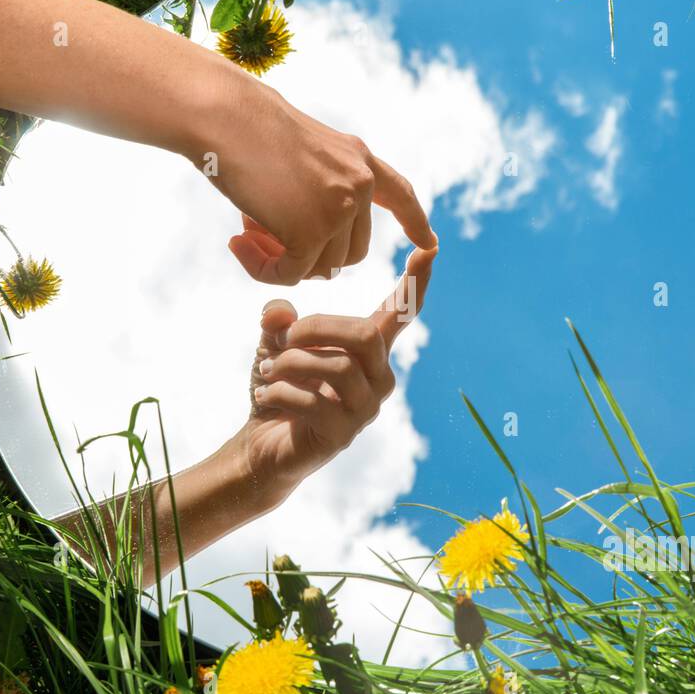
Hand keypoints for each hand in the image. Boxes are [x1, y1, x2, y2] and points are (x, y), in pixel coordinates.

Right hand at [197, 78, 437, 285]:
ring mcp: (339, 208)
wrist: (228, 116)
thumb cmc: (248, 128)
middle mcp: (359, 183)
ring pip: (322, 267)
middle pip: (352, 252)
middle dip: (312, 255)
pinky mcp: (311, 230)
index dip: (414, 221)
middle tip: (263, 238)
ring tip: (245, 234)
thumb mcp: (301, 153)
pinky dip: (263, 269)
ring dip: (282, 261)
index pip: (399, 195)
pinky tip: (237, 243)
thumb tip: (314, 242)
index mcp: (359, 159)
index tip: (430, 243)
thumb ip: (320, 188)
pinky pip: (292, 273)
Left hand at [232, 247, 435, 500]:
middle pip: (365, 335)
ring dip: (289, 363)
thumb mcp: (273, 344)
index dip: (416, 282)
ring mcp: (365, 409)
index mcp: (368, 351)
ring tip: (265, 370)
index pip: (400, 313)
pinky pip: (313, 401)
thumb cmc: (277, 387)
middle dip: (317, 328)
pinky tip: (263, 396)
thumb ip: (279, 321)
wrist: (263, 446)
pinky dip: (279, 392)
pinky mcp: (344, 435)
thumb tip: (278, 311)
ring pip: (336, 367)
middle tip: (282, 338)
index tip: (431, 246)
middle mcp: (377, 378)